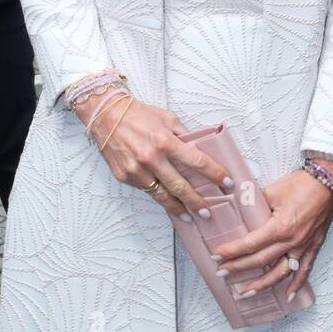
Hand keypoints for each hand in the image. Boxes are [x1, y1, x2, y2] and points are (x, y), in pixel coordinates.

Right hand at [78, 94, 231, 220]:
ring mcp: (136, 170)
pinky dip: (159, 197)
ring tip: (190, 217)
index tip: (226, 182)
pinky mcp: (125, 177)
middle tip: (208, 212)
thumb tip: (198, 149)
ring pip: (161, 195)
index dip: (213, 173)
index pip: (196, 161)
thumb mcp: (167, 118)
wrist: (106, 116)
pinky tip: (168, 203)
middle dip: (196, 201)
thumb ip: (183, 135)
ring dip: (177, 208)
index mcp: (165, 141)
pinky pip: (146, 190)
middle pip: (179, 186)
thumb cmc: (138, 115)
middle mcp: (151, 158)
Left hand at [212, 167, 332, 298]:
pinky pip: (305, 270)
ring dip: (262, 285)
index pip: (250, 244)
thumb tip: (244, 214)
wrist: (328, 180)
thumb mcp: (272, 191)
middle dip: (238, 268)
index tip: (217, 255)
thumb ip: (257, 206)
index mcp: (279, 227)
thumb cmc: (302, 183)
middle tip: (221, 273)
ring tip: (246, 293)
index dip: (231, 251)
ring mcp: (303, 246)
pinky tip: (287, 296)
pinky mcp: (313, 246)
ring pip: (280, 272)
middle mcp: (291, 241)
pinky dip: (297, 284)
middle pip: (260, 261)